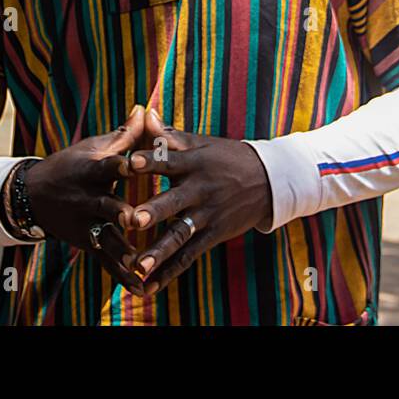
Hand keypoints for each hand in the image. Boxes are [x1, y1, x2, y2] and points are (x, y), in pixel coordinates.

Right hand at [23, 103, 146, 295]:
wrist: (32, 196)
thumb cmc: (72, 165)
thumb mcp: (92, 147)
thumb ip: (123, 134)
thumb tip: (144, 109)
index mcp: (91, 171)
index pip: (108, 165)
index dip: (122, 164)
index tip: (137, 164)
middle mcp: (87, 199)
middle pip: (105, 205)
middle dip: (119, 213)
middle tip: (136, 220)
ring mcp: (85, 224)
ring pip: (106, 239)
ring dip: (123, 251)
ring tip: (141, 264)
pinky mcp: (87, 243)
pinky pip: (106, 262)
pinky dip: (123, 276)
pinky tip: (142, 288)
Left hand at [124, 109, 272, 295]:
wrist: (269, 180)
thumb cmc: (226, 156)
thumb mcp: (201, 143)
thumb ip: (168, 134)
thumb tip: (143, 112)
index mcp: (193, 162)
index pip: (168, 160)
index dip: (149, 161)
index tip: (129, 163)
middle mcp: (200, 190)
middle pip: (173, 202)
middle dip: (152, 211)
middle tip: (131, 219)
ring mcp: (207, 215)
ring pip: (180, 234)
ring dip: (159, 250)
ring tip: (139, 265)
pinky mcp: (213, 235)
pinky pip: (189, 256)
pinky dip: (170, 272)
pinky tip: (149, 286)